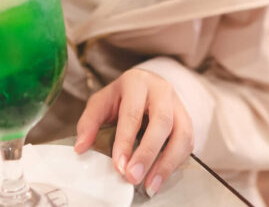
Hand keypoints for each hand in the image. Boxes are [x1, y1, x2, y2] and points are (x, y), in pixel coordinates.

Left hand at [74, 68, 193, 196]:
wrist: (146, 85)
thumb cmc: (122, 97)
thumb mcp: (101, 102)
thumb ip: (89, 122)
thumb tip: (80, 148)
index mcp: (137, 82)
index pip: (133, 113)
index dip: (126, 141)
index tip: (119, 166)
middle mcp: (162, 90)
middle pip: (162, 122)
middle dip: (148, 153)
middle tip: (133, 177)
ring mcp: (178, 105)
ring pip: (182, 134)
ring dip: (166, 163)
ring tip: (150, 185)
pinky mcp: (187, 120)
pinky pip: (188, 143)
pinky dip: (175, 164)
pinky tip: (160, 178)